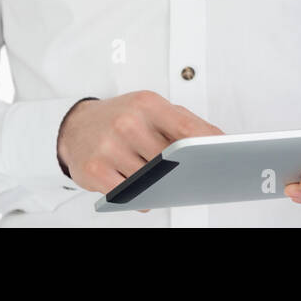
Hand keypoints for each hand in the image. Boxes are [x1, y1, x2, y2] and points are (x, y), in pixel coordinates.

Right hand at [57, 90, 221, 211]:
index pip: (186, 128)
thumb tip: (218, 140)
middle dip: (183, 170)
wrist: (76, 124)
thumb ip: (184, 123)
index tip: (223, 157)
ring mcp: (109, 147)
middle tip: (192, 175)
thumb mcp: (152, 109)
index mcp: (147, 104)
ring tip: (163, 181)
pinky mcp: (94, 170)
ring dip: (160, 186)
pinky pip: (127, 193)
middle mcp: (128, 123)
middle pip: (170, 158)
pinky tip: (142, 190)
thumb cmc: (121, 118)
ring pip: (149, 179)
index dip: (207, 145)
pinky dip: (138, 197)